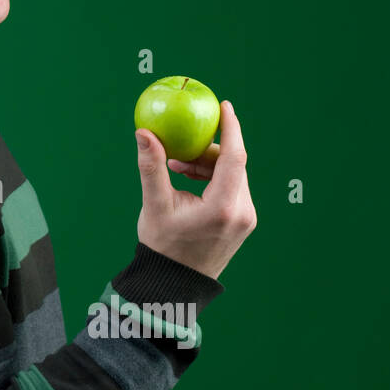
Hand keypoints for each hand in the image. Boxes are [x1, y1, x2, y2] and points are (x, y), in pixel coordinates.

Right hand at [135, 100, 256, 279]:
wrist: (175, 284)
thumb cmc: (162, 246)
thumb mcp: (155, 205)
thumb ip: (152, 167)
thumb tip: (144, 133)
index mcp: (223, 206)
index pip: (235, 157)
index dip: (231, 128)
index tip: (224, 106)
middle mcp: (242, 212)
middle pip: (233, 165)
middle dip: (208, 149)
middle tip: (181, 145)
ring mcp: (246, 218)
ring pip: (233, 176)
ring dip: (207, 166)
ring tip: (176, 168)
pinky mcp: (242, 222)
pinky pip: (232, 189)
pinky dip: (213, 180)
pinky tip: (188, 181)